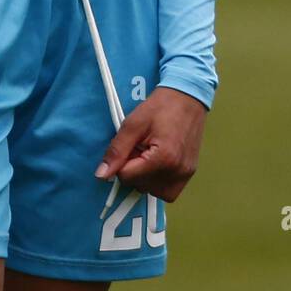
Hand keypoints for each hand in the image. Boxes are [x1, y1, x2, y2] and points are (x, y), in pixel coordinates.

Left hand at [94, 86, 206, 202]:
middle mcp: (176, 172)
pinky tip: (157, 164)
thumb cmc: (160, 107)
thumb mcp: (133, 124)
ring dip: (145, 179)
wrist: (187, 97)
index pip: (127, 177)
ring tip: (149, 155)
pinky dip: (158, 182)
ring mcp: (185, 175)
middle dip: (134, 170)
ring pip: (153, 192)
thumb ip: (117, 150)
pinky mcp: (189, 174)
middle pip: (140, 187)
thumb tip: (101, 175)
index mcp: (163, 159)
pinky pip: (168, 191)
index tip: (130, 146)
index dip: (122, 161)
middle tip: (140, 147)